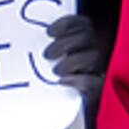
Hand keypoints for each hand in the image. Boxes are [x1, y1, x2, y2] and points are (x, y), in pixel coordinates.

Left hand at [42, 12, 109, 128]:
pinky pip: (97, 82)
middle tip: (47, 55)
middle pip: (85, 37)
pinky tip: (64, 81)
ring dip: (72, 62)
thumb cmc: (49, 78)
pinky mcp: (98, 87)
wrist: (60, 105)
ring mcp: (97, 68)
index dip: (66, 24)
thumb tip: (30, 38)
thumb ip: (46, 48)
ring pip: (93, 57)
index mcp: (82, 39)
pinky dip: (81, 81)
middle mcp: (92, 50)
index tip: (49, 32)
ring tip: (56, 71)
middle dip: (64, 44)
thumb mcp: (47, 60)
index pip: (81, 23)